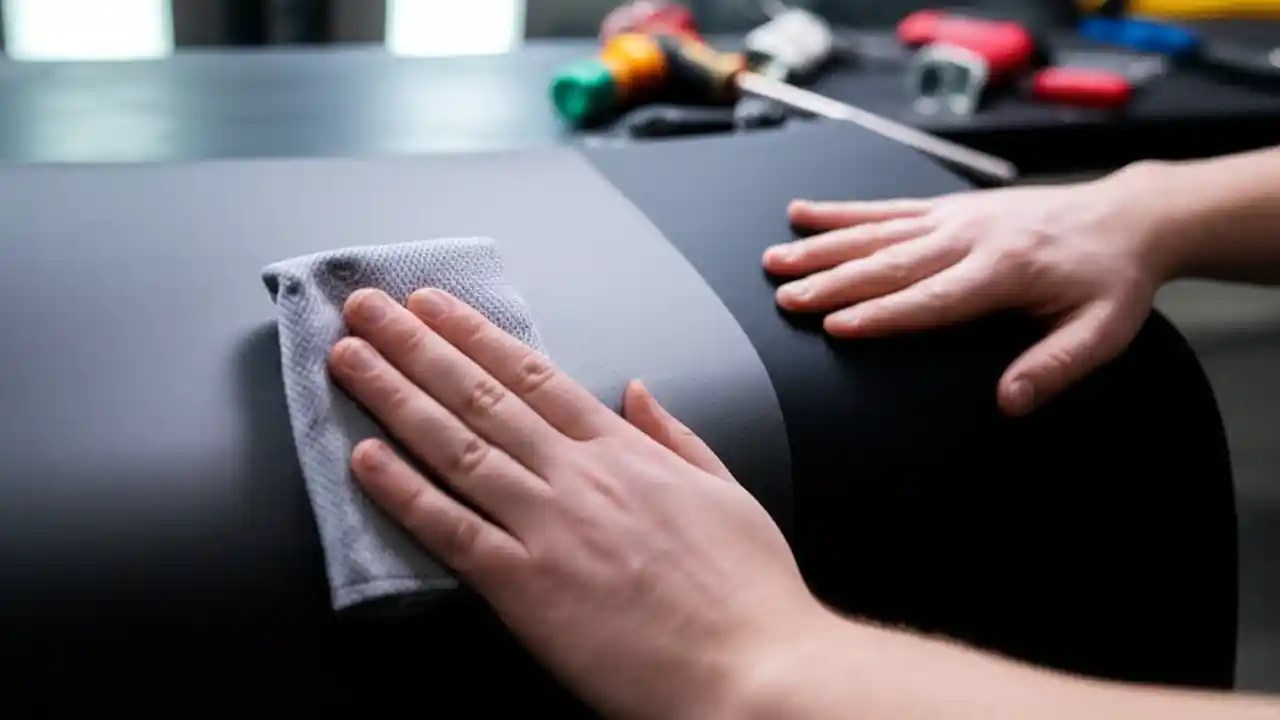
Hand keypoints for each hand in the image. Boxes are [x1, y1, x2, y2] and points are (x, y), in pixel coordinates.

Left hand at [328, 288, 826, 718]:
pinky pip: (451, 530)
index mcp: (625, 453)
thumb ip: (674, 435)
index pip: (535, 377)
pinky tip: (364, 458)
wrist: (755, 672)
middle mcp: (577, 478)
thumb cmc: (748, 592)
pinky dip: (404, 491)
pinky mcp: (525, 589)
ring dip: (395, 398)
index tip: (433, 306)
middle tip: (367, 310)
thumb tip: (636, 390)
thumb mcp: (726, 491)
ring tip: (350, 359)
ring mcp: (548, 529)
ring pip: (456, 447)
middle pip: (482, 396)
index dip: (476, 335)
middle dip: (417, 345)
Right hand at [764, 167, 1170, 415]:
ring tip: (776, 260)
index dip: (882, 314)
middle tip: (785, 297)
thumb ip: (1053, 368)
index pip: (931, 298)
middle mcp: (970, 238)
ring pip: (876, 233)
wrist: (1126, 217)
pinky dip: (841, 211)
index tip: (835, 326)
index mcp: (1005, 271)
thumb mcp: (1101, 333)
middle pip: (889, 263)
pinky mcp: (947, 207)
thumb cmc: (1111, 281)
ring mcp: (954, 218)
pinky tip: (802, 213)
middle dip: (832, 282)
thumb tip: (1008, 403)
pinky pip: (886, 208)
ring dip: (822, 248)